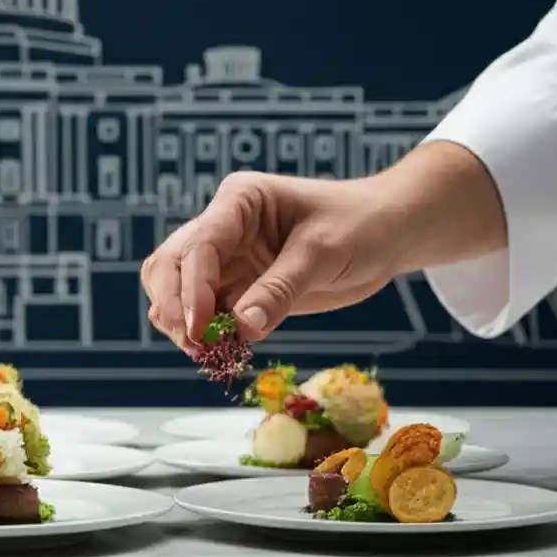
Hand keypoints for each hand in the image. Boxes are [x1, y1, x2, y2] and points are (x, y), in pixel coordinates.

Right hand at [140, 141, 506, 354]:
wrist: (388, 232)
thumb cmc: (360, 225)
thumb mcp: (323, 253)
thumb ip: (280, 289)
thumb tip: (242, 328)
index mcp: (238, 201)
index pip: (200, 244)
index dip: (192, 288)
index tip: (200, 328)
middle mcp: (222, 227)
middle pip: (169, 265)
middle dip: (174, 306)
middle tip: (197, 346)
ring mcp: (226, 258)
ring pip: (176, 290)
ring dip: (182, 323)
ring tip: (209, 355)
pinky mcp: (237, 286)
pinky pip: (207, 314)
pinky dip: (207, 336)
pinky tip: (225, 355)